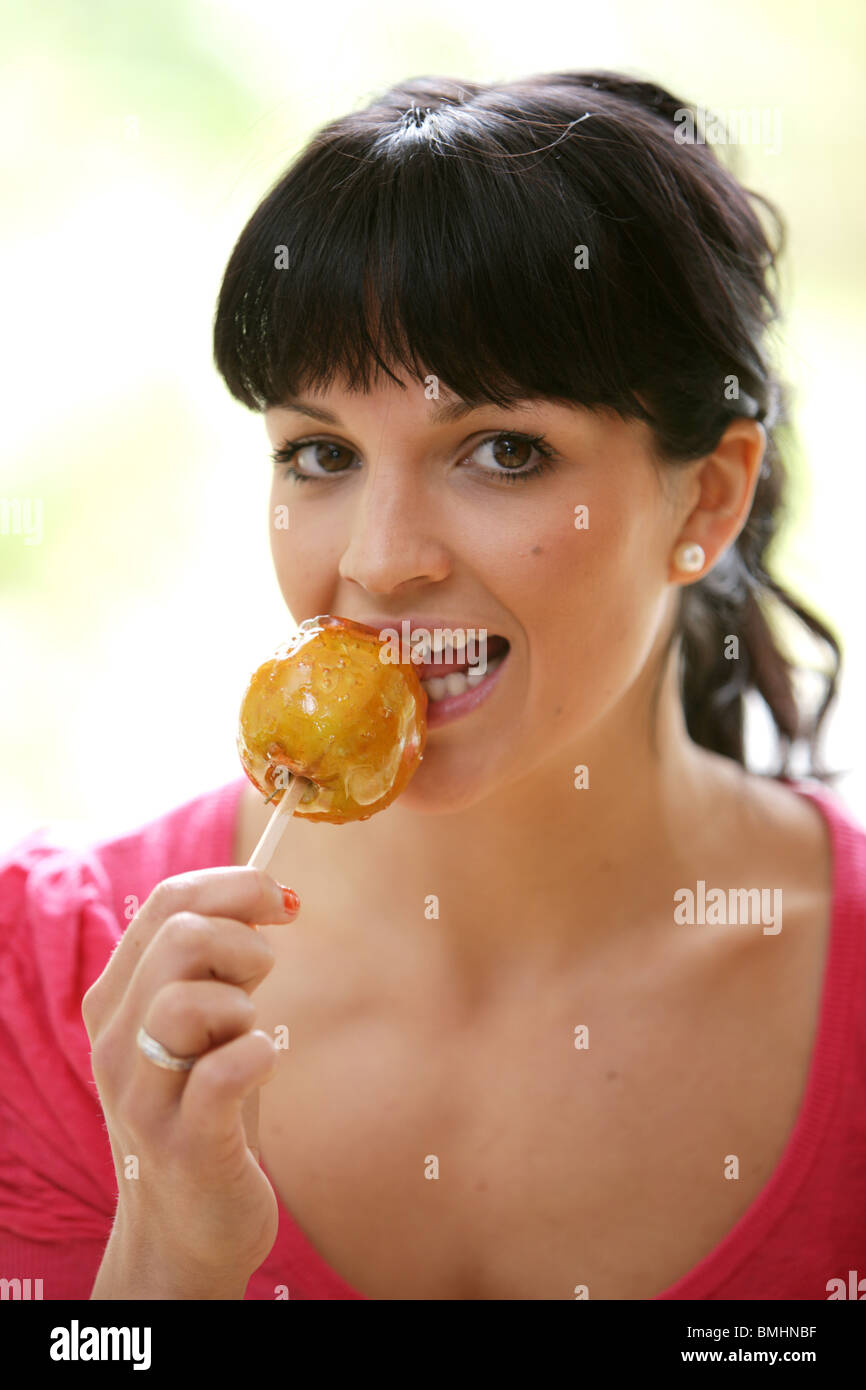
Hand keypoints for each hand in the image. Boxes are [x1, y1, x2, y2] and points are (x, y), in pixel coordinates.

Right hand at [82, 867, 298, 1292]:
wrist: (186, 1228)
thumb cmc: (205, 1108)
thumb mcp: (200, 1025)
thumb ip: (217, 965)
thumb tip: (270, 894)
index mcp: (118, 999)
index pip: (166, 901)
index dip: (235, 886)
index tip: (281, 903)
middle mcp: (116, 1041)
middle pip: (180, 935)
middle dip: (245, 941)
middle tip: (263, 981)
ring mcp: (143, 1096)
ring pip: (187, 1000)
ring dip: (242, 1004)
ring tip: (248, 1033)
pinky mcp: (183, 1144)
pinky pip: (222, 1072)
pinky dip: (257, 1055)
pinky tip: (263, 1063)